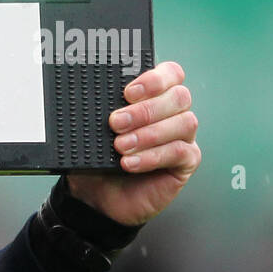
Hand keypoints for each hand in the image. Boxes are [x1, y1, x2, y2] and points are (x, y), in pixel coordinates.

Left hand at [65, 61, 200, 226]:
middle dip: (146, 109)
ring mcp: (182, 137)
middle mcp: (172, 114)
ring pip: (184, 122)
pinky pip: (180, 152)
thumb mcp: (91, 134)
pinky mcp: (186, 162)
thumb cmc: (97, 159)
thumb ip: (96, 114)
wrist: (96, 197)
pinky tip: (130, 164)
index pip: (170, 74)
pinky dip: (153, 156)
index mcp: (153, 97)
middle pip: (179, 96)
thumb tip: (86, 99)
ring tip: (121, 146)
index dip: (155, 79)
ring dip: (149, 133)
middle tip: (116, 123)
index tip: (128, 92)